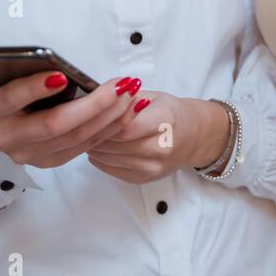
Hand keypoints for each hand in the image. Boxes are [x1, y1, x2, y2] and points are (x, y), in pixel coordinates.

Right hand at [0, 66, 141, 168]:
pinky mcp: (52, 162)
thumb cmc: (0, 94)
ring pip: (77, 138)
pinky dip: (112, 128)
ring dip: (111, 116)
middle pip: (55, 124)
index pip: (12, 100)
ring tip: (132, 93)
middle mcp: (8, 139)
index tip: (62, 75)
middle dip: (93, 104)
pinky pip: (87, 146)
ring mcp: (31, 155)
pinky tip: (129, 110)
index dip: (35, 88)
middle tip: (120, 84)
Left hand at [87, 93, 228, 184]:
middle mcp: (161, 147)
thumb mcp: (152, 96)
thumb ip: (125, 99)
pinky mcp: (145, 179)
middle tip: (81, 125)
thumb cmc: (170, 113)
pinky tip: (98, 148)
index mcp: (165, 121)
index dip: (103, 122)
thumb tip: (95, 98)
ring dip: (94, 147)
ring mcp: (153, 167)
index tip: (89, 114)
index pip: (124, 127)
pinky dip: (100, 160)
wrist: (194, 136)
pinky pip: (113, 171)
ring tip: (87, 135)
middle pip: (115, 144)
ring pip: (110, 159)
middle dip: (95, 135)